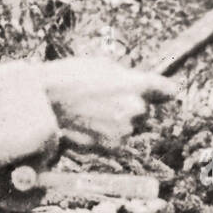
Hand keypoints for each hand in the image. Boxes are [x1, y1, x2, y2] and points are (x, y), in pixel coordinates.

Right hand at [37, 57, 175, 150]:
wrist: (45, 102)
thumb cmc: (70, 77)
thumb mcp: (102, 66)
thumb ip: (126, 77)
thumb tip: (135, 84)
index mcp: (136, 85)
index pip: (166, 90)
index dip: (166, 91)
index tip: (167, 93)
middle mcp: (136, 109)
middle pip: (144, 109)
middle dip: (131, 105)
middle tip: (106, 100)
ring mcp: (125, 130)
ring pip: (131, 126)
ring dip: (119, 120)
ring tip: (92, 112)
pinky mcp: (112, 146)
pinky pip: (117, 138)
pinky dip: (107, 133)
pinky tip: (89, 123)